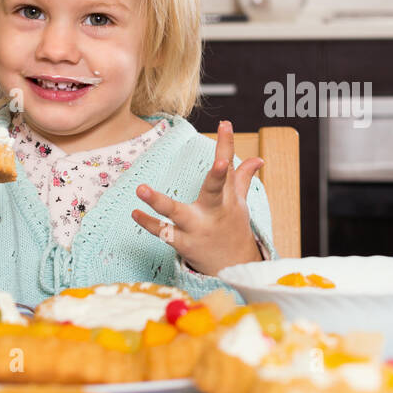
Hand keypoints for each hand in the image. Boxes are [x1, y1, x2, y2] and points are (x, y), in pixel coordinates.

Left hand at [132, 120, 264, 275]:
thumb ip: (242, 179)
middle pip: (216, 190)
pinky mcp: (185, 244)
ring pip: (178, 213)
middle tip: (218, 164)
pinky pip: (164, 233)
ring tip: (141, 189)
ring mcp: (199, 228)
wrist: (233, 269)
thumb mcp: (240, 204)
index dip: (227, 145)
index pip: (229, 167)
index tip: (225, 124)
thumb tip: (258, 159)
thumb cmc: (233, 230)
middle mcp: (215, 210)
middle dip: (219, 177)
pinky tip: (135, 213)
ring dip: (159, 202)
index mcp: (228, 197)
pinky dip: (148, 223)